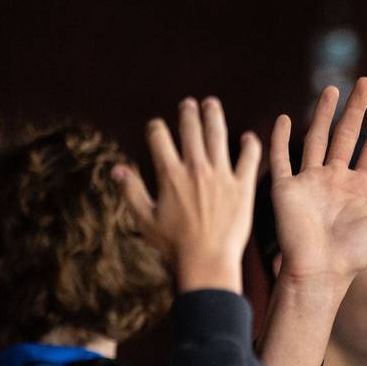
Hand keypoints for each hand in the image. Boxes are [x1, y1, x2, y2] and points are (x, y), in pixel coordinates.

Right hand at [117, 97, 260, 293]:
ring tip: (212, 104)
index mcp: (170, 175)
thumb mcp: (145, 220)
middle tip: (189, 103)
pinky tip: (248, 136)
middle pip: (190, 129)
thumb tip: (117, 168)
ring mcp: (222, 176)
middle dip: (188, 113)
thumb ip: (131, 191)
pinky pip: (249, 157)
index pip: (159, 137)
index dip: (156, 128)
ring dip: (214, 116)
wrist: (208, 262)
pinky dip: (250, 144)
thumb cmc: (174, 245)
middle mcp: (196, 169)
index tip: (157, 127)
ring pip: (218, 135)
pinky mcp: (243, 186)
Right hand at [269, 77, 366, 289]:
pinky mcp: (286, 188)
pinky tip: (284, 118)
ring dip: (323, 114)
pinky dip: (280, 138)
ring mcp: (309, 182)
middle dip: (356, 109)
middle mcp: (333, 180)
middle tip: (365, 82)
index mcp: (357, 188)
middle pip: (346, 135)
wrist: (318, 273)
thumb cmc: (350, 257)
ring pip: (316, 139)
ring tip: (332, 89)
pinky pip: (282, 158)